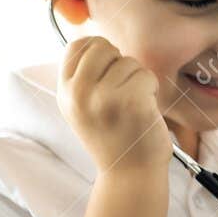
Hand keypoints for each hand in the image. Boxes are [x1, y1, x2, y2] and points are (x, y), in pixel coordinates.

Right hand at [57, 36, 170, 173]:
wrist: (130, 174)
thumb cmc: (114, 136)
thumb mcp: (82, 107)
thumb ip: (83, 77)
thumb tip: (96, 43)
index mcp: (65, 92)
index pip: (77, 45)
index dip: (98, 51)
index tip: (108, 71)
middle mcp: (79, 93)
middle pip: (103, 46)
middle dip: (119, 61)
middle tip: (124, 87)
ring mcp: (104, 97)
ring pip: (128, 62)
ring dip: (138, 79)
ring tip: (134, 105)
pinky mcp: (131, 101)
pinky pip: (146, 75)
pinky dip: (152, 89)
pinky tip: (146, 109)